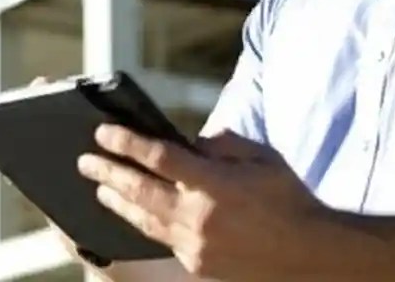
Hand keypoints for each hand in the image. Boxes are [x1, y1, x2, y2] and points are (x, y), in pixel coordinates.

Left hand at [77, 124, 328, 280]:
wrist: (309, 255)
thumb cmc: (289, 199)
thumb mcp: (262, 158)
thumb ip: (222, 144)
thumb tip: (191, 143)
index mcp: (214, 184)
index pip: (158, 157)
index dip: (126, 142)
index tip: (104, 131)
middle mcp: (198, 215)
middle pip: (139, 190)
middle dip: (107, 172)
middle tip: (85, 161)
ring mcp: (194, 244)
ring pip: (143, 219)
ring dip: (118, 201)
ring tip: (100, 189)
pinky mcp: (196, 263)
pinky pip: (161, 239)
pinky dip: (143, 223)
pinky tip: (134, 214)